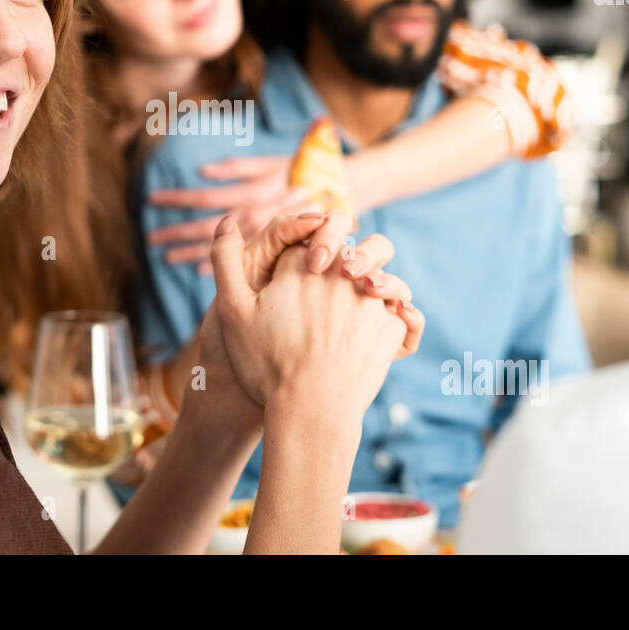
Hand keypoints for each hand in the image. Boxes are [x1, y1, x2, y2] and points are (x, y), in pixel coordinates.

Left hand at [146, 156, 312, 273]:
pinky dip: (217, 267)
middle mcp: (249, 222)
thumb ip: (238, 167)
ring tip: (165, 255)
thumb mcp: (269, 165)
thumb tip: (202, 171)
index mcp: (246, 197)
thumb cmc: (300, 175)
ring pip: (215, 251)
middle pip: (203, 229)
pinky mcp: (269, 258)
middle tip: (149, 238)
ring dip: (188, 251)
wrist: (338, 200)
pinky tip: (197, 268)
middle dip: (175, 232)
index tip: (152, 198)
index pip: (203, 198)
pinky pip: (237, 266)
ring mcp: (258, 243)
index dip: (177, 198)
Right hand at [208, 215, 421, 421]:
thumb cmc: (267, 362)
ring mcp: (372, 299)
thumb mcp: (232, 310)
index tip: (303, 270)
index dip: (307, 250)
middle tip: (340, 284)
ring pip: (383, 279)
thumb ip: (225, 259)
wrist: (311, 411)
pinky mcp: (393, 327)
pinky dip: (399, 318)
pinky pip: (403, 314)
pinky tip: (383, 332)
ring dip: (377, 287)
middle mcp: (343, 273)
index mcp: (304, 262)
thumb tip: (227, 219)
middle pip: (355, 248)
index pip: (311, 236)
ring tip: (360, 313)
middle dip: (351, 259)